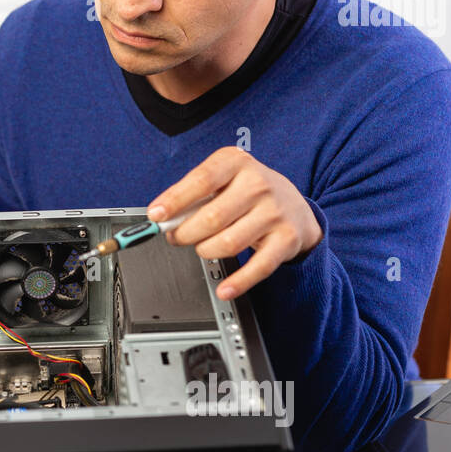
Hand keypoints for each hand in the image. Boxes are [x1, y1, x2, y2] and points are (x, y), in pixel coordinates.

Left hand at [148, 147, 322, 300]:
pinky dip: (238, 282)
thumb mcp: (223, 180)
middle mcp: (258, 185)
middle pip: (211, 218)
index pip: (201, 180)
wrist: (294, 206)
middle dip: (185, 234)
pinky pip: (258, 267)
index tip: (156, 215)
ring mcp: (274, 213)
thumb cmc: (248, 192)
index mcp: (237, 163)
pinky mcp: (286, 239)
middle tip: (176, 237)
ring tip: (202, 247)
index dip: (175, 200)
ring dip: (205, 251)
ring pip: (228, 244)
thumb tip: (164, 218)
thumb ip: (193, 195)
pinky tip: (224, 289)